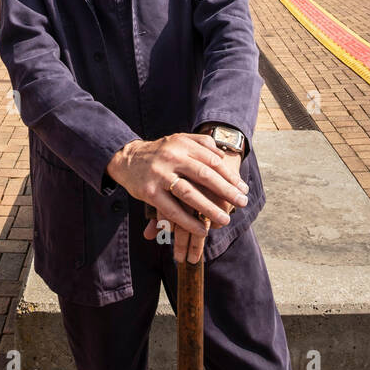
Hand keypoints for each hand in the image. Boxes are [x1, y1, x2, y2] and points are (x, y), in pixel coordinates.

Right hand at [108, 133, 248, 246]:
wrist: (127, 158)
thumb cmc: (161, 152)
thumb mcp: (179, 140)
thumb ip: (201, 144)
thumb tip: (222, 156)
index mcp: (182, 145)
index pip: (212, 161)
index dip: (229, 176)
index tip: (242, 188)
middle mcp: (172, 157)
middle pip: (204, 175)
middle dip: (225, 191)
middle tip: (242, 203)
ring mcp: (159, 175)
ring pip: (189, 194)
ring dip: (209, 208)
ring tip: (225, 219)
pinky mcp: (149, 192)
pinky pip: (172, 210)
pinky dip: (188, 221)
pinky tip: (202, 229)